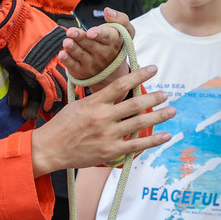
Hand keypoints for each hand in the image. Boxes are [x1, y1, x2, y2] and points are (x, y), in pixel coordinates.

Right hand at [31, 64, 173, 174]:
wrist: (49, 149)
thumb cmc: (61, 126)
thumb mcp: (77, 106)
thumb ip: (97, 101)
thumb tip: (115, 92)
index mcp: (93, 103)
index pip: (119, 85)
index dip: (138, 75)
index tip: (152, 69)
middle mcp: (102, 117)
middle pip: (135, 104)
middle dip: (154, 97)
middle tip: (166, 93)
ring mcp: (108, 135)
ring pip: (140, 123)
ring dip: (159, 116)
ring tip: (171, 110)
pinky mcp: (111, 151)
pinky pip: (137, 145)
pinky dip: (153, 140)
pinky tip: (166, 135)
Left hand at [58, 9, 136, 82]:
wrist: (110, 69)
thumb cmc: (113, 43)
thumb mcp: (124, 30)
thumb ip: (120, 18)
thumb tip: (107, 11)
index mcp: (113, 42)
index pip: (107, 37)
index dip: (98, 34)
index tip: (90, 32)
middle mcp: (103, 54)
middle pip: (90, 44)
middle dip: (80, 38)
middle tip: (70, 32)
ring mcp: (92, 64)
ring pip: (80, 54)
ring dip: (72, 48)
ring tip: (66, 42)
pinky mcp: (81, 71)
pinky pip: (73, 65)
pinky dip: (67, 60)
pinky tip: (62, 54)